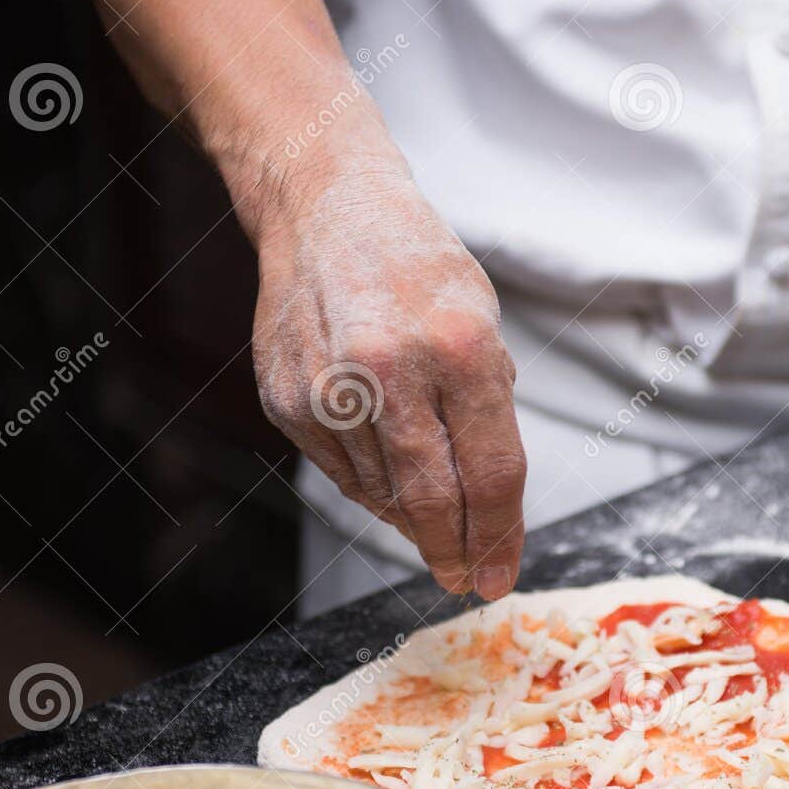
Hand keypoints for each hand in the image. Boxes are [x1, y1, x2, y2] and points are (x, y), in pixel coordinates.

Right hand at [249, 159, 525, 598]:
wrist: (325, 211)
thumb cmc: (413, 263)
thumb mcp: (482, 316)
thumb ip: (489, 405)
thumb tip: (489, 500)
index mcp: (461, 345)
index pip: (492, 472)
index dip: (502, 536)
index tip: (501, 574)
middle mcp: (392, 369)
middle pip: (433, 499)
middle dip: (454, 551)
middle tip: (465, 576)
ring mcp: (330, 388)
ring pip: (382, 494)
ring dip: (411, 519)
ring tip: (430, 518)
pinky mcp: (287, 400)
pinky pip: (339, 473)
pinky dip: (370, 488)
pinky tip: (387, 478)